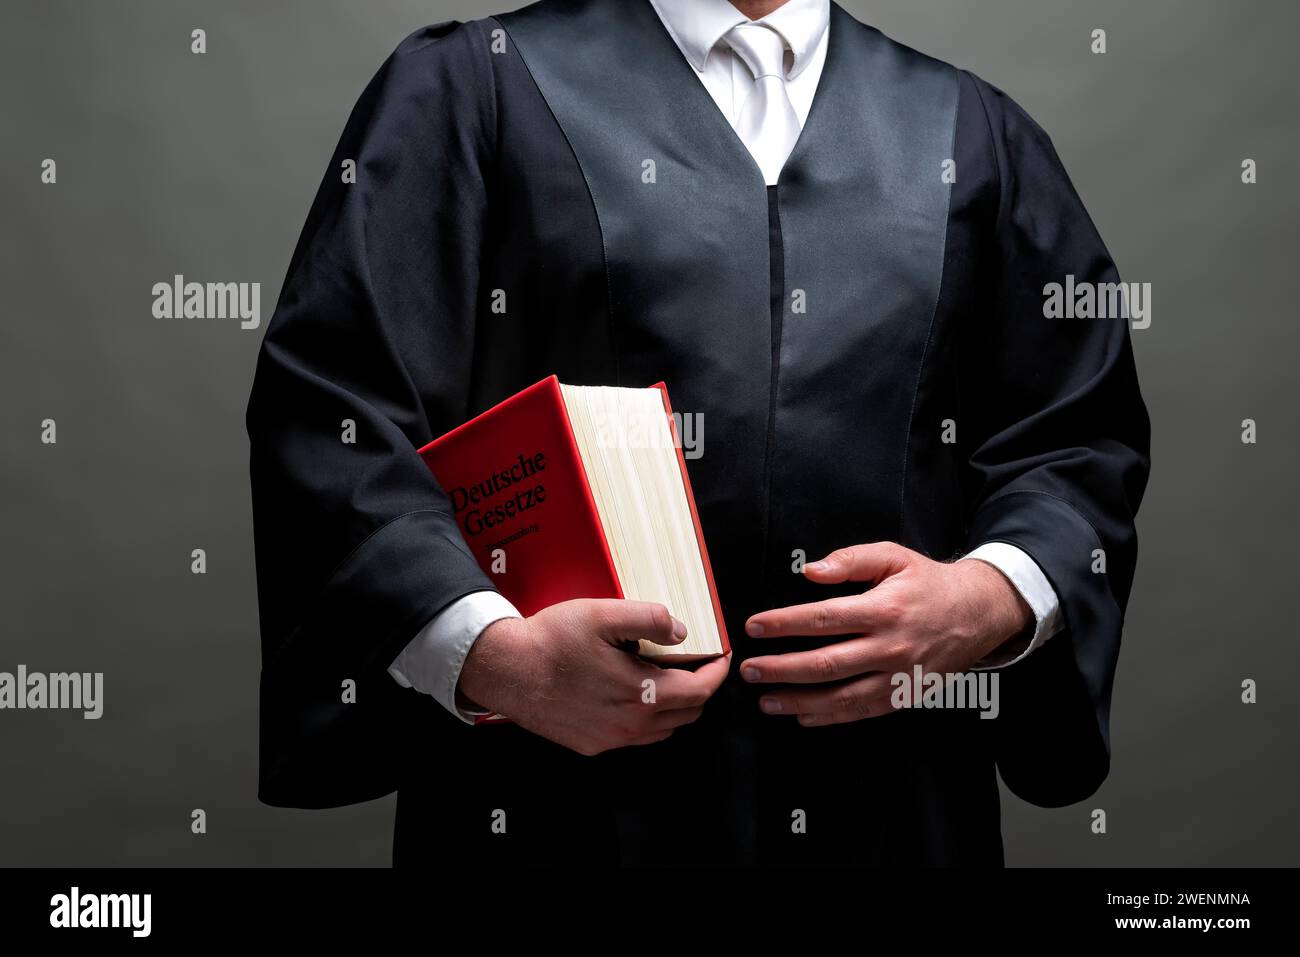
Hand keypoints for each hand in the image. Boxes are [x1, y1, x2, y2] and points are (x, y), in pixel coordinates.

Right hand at [457, 598, 731, 754]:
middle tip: (697, 663)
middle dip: (700, 688)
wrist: (505, 670)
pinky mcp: (592, 745)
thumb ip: (649, 619)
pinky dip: (648, 718)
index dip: (717, 672)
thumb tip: (680, 630)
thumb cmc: (549, 642)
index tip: (721, 657)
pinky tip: (634, 694)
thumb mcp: (603, 614)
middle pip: (688, 713)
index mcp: (640, 693)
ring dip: (676, 705)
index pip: (700, 691)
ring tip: (666, 676)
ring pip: (664, 729)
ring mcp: (611, 739)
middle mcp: (630, 724)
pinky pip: (636, 737)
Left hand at [741, 543, 1031, 726]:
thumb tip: (811, 571)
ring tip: (766, 701)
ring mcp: (898, 676)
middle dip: (782, 669)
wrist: (978, 613)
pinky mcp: (904, 695)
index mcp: (883, 609)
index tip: (754, 626)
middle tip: (749, 670)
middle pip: (827, 663)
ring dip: (800, 701)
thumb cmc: (928, 583)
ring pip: (842, 697)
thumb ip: (851, 560)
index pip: (824, 619)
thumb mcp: (893, 557)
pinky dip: (830, 718)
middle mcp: (890, 646)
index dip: (785, 623)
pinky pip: (862, 712)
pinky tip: (803, 716)